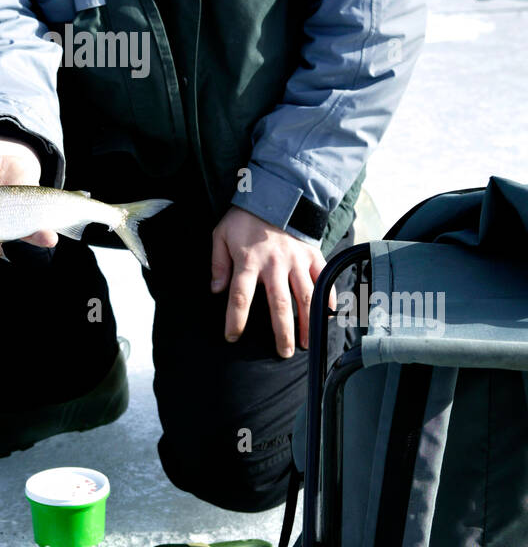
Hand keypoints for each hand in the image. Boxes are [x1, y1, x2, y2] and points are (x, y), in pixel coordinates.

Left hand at [210, 207, 336, 356]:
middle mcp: (274, 264)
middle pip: (279, 305)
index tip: (232, 337)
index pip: (240, 297)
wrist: (274, 193)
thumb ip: (218, 264)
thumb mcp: (221, 235)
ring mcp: (296, 260)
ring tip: (308, 342)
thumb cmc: (244, 218)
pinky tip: (330, 313)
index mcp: (248, 261)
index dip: (235, 320)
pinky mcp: (312, 254)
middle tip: (284, 353)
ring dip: (308, 321)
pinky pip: (323, 277)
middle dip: (282, 332)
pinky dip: (329, 295)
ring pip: (305, 296)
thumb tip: (216, 290)